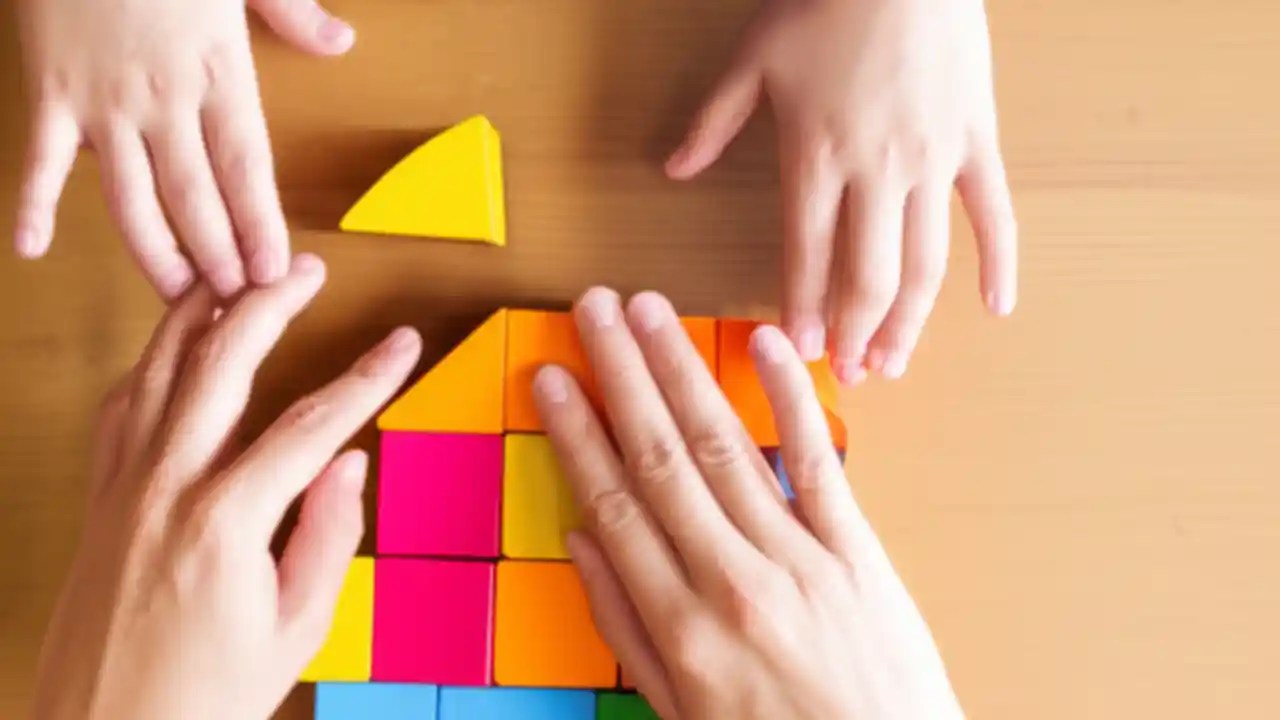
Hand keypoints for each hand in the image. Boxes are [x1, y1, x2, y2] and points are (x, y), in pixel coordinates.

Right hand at [13, 0, 355, 299]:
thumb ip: (294, 13)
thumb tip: (342, 46)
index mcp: (218, 72)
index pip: (246, 168)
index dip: (260, 227)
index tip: (276, 275)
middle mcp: (164, 99)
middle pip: (195, 198)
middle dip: (217, 258)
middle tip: (234, 306)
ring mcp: (104, 101)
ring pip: (130, 197)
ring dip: (153, 253)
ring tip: (175, 295)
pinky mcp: (50, 93)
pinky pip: (42, 160)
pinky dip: (33, 203)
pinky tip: (29, 248)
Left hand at [32, 255, 421, 719]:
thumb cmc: (202, 701)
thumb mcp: (295, 629)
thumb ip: (328, 534)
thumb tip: (349, 461)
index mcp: (226, 522)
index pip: (313, 423)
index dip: (368, 375)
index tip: (403, 342)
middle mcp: (165, 488)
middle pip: (220, 362)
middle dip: (268, 303)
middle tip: (305, 269)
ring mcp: (122, 489)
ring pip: (157, 369)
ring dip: (199, 313)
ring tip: (234, 275)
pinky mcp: (98, 502)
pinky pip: (121, 408)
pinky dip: (150, 364)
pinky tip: (171, 349)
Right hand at [534, 288, 962, 719]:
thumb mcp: (678, 711)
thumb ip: (625, 626)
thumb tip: (582, 541)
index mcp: (680, 627)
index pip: (614, 504)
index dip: (578, 434)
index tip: (553, 379)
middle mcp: (731, 582)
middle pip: (662, 458)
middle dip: (623, 376)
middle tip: (594, 310)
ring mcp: (799, 560)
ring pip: (725, 447)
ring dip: (683, 371)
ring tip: (651, 312)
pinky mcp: (858, 552)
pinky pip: (819, 462)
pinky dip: (791, 399)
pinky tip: (764, 344)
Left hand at [667, 0, 1016, 383]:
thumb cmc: (824, 0)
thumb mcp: (753, 58)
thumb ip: (713, 123)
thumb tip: (675, 169)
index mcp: (816, 156)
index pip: (807, 255)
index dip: (804, 311)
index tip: (800, 354)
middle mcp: (877, 171)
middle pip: (869, 276)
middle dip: (855, 334)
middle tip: (846, 376)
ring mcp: (934, 161)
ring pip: (927, 262)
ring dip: (910, 321)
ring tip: (894, 362)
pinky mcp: (977, 141)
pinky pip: (993, 214)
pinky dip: (999, 264)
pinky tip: (997, 309)